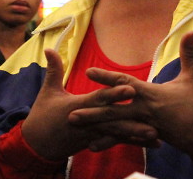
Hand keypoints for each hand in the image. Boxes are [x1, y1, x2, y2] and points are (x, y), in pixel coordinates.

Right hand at [20, 48, 156, 160]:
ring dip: (136, 134)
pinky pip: (116, 142)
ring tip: (155, 134)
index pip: (99, 99)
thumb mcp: (47, 91)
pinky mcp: (96, 142)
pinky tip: (152, 143)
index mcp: (77, 107)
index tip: (131, 88)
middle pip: (112, 119)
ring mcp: (92, 134)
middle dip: (131, 118)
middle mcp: (88, 122)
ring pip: (117, 134)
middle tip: (150, 115)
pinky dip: (133, 142)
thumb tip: (50, 47)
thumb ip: (53, 69)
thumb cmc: (42, 115)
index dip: (115, 94)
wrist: (37, 145)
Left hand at [68, 32, 192, 162]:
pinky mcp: (146, 137)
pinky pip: (124, 138)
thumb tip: (192, 30)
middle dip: (93, 112)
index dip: (107, 78)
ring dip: (95, 127)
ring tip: (76, 126)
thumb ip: (189, 54)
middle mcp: (145, 112)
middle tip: (71, 113)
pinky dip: (109, 140)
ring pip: (115, 127)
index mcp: (153, 95)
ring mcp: (144, 127)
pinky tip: (92, 144)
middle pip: (114, 111)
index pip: (125, 84)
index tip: (88, 72)